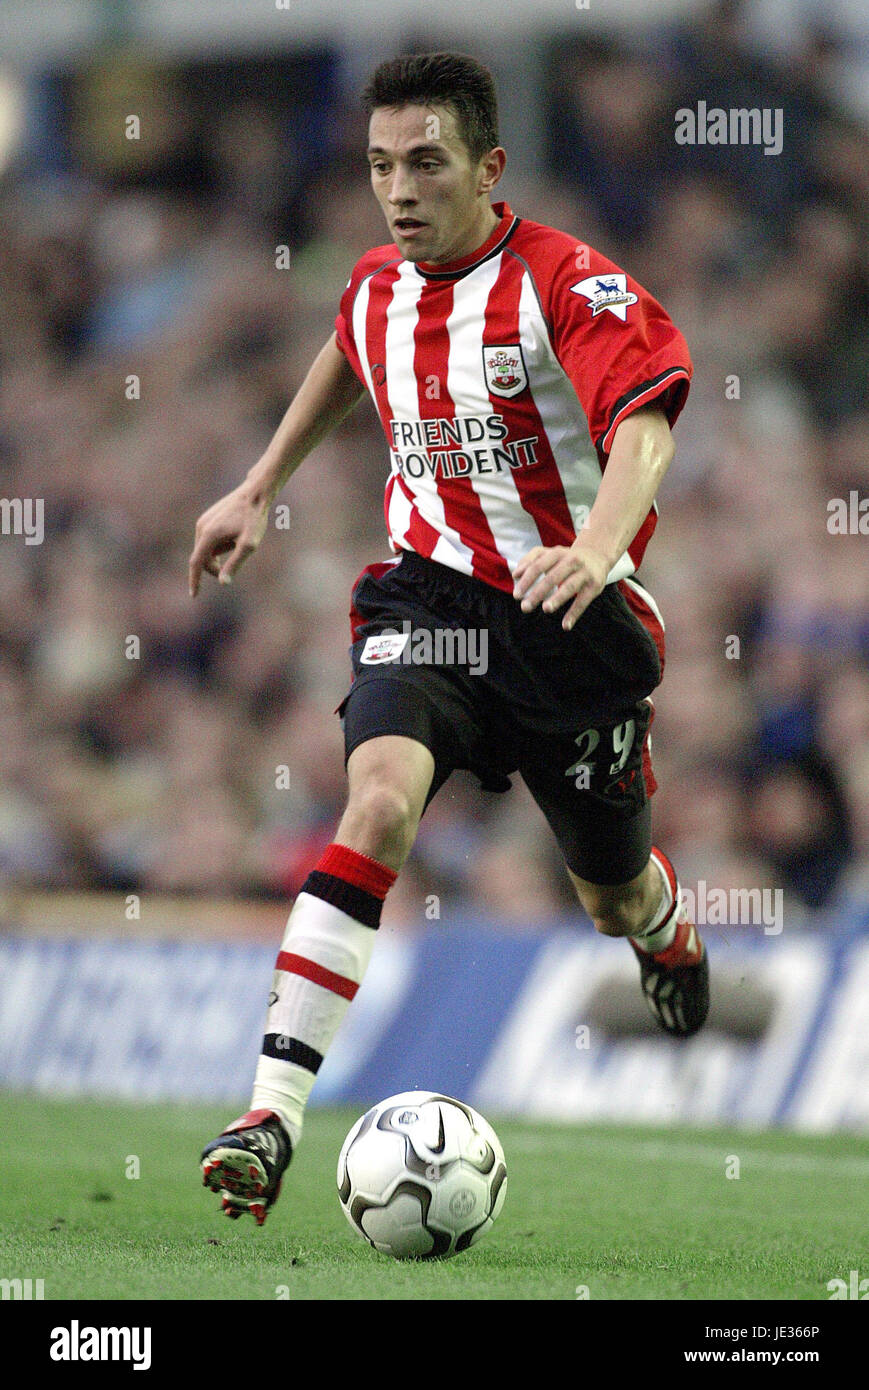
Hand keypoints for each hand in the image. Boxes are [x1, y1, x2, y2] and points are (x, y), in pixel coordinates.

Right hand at [188, 482, 270, 596]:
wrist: (255, 493)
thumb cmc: (254, 518)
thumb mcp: (249, 544)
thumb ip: (235, 564)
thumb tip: (222, 582)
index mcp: (209, 534)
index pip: (196, 563)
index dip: (195, 580)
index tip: (194, 595)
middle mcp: (201, 527)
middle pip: (202, 558)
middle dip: (215, 566)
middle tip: (234, 562)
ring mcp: (203, 522)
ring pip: (207, 549)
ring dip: (221, 553)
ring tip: (238, 541)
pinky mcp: (207, 519)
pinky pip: (210, 540)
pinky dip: (220, 545)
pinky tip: (234, 535)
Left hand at [512, 540, 610, 629]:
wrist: (597, 555)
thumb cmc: (566, 558)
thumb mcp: (550, 554)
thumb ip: (531, 560)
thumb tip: (515, 575)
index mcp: (557, 553)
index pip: (538, 566)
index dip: (527, 580)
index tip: (517, 595)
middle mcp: (571, 560)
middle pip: (552, 577)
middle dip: (538, 593)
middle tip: (525, 607)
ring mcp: (584, 573)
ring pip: (569, 587)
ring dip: (557, 599)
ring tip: (546, 609)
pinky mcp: (595, 585)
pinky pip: (583, 601)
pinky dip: (574, 614)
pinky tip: (565, 626)